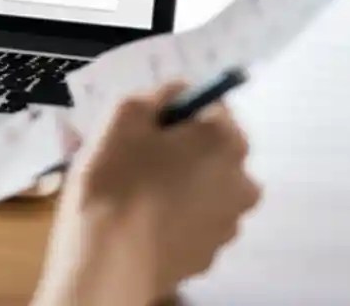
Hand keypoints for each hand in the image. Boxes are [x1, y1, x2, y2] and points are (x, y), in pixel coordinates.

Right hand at [35, 83, 260, 305]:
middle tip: (137, 155)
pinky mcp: (208, 253)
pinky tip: (141, 219)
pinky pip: (193, 222)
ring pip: (204, 187)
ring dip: (179, 182)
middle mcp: (242, 180)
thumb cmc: (115, 180)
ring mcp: (228, 222)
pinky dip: (174, 217)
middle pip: (212, 148)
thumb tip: (177, 90)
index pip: (210, 104)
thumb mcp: (124, 113)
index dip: (175, 108)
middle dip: (181, 147)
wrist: (108, 259)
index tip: (146, 121)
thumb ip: (158, 93)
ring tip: (135, 191)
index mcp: (226, 139)